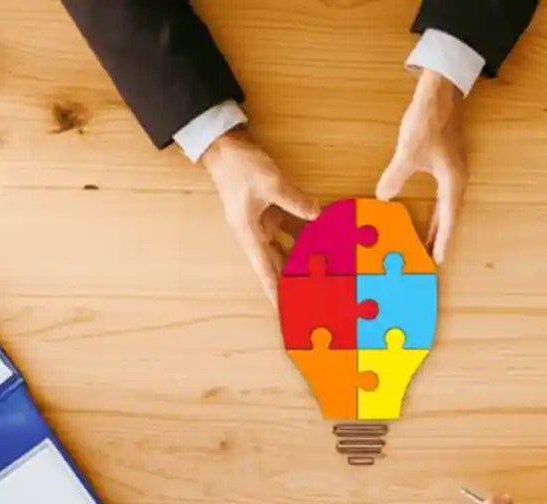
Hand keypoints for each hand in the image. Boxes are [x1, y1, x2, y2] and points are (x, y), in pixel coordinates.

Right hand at [201, 131, 319, 305]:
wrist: (225, 147)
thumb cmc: (239, 168)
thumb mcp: (270, 183)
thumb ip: (295, 200)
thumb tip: (317, 214)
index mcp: (249, 233)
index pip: (265, 270)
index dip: (275, 292)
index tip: (284, 312)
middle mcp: (255, 233)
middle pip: (276, 264)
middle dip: (291, 281)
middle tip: (310, 297)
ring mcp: (263, 222)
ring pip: (285, 248)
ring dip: (300, 259)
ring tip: (321, 274)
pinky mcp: (270, 211)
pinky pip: (289, 228)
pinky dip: (303, 235)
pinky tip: (322, 239)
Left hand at [377, 69, 466, 264]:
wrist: (441, 92)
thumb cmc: (429, 122)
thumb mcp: (408, 153)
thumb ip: (395, 177)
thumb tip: (383, 198)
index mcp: (452, 182)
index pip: (448, 220)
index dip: (442, 241)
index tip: (437, 260)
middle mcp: (457, 180)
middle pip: (449, 216)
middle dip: (439, 237)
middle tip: (429, 257)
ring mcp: (454, 171)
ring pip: (446, 206)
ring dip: (437, 223)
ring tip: (427, 241)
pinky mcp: (447, 162)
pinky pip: (443, 194)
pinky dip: (436, 208)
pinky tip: (427, 210)